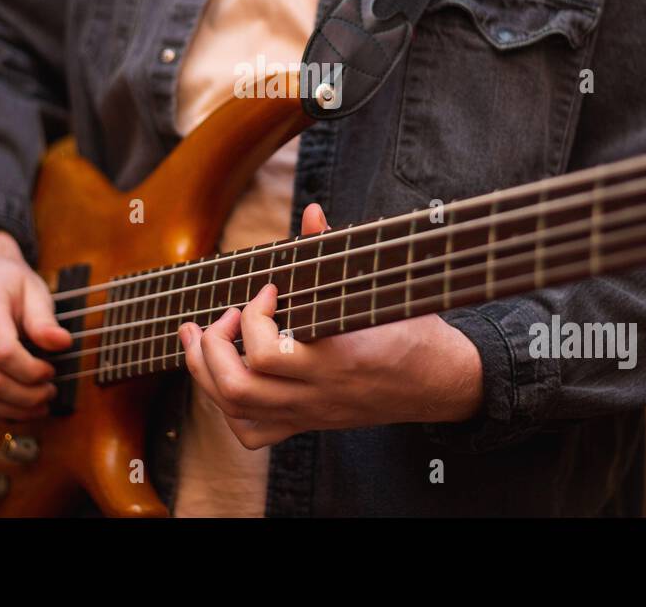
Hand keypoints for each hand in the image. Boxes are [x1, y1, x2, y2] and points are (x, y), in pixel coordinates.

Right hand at [0, 230, 71, 418]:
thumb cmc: (6, 282)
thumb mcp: (34, 290)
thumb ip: (44, 320)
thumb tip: (62, 344)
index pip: (2, 352)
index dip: (30, 371)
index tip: (50, 372)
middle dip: (24, 396)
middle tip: (48, 394)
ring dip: (8, 409)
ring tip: (35, 405)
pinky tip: (13, 402)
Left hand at [177, 204, 482, 448]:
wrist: (442, 382)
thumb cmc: (414, 331)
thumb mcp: (380, 287)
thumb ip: (334, 251)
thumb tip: (312, 212)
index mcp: (335, 360)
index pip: (267, 353)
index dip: (254, 315)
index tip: (270, 287)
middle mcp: (316, 394)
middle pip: (237, 387)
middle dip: (213, 347)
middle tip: (224, 315)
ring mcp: (309, 412)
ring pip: (235, 411)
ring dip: (206, 372)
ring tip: (202, 337)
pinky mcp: (307, 423)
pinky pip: (251, 433)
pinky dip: (225, 406)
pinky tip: (225, 373)